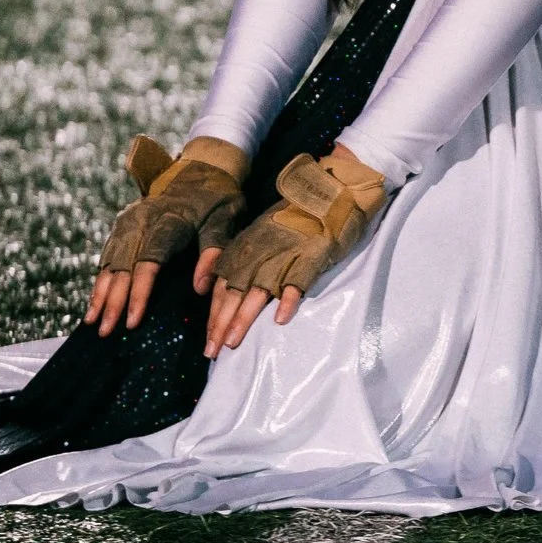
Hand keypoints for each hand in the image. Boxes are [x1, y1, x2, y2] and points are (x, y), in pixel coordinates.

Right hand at [86, 136, 249, 336]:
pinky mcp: (122, 223)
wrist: (203, 167)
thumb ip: (214, 251)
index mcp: (170, 218)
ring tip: (93, 322)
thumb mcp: (226, 219)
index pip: (150, 260)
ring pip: (110, 260)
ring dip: (100, 292)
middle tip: (106, 330)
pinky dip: (100, 279)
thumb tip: (201, 288)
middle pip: (123, 264)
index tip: (133, 319)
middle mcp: (143, 218)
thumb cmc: (218, 199)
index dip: (139, 291)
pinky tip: (95, 301)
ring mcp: (129, 220)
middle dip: (113, 299)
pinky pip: (107, 254)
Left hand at [206, 148, 385, 355]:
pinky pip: (297, 280)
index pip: (223, 285)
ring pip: (258, 291)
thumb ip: (250, 259)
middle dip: (220, 324)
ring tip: (233, 342)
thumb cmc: (300, 217)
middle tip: (212, 351)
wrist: (332, 191)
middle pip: (234, 292)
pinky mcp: (311, 256)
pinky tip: (281, 319)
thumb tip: (231, 290)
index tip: (209, 340)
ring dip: (244, 317)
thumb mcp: (266, 233)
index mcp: (248, 247)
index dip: (214, 314)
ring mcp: (285, 255)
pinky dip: (288, 298)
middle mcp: (261, 253)